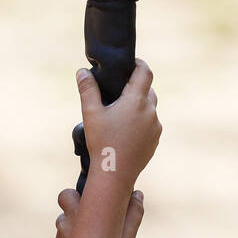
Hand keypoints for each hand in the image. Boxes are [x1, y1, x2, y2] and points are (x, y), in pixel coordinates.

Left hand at [54, 186, 142, 237]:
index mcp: (78, 214)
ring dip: (72, 232)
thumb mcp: (128, 233)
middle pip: (63, 213)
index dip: (73, 196)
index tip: (85, 201)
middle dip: (73, 214)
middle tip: (90, 220)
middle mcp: (64, 227)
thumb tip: (138, 194)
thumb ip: (133, 211)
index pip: (66, 195)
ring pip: (62, 231)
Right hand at [77, 58, 160, 187]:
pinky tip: (127, 132)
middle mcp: (150, 111)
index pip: (145, 72)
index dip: (139, 64)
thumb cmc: (101, 142)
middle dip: (137, 88)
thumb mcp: (91, 114)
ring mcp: (155, 127)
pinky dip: (141, 123)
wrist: (114, 173)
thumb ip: (88, 90)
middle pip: (148, 90)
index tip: (131, 64)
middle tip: (120, 92)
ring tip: (122, 115)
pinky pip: (151, 126)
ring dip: (139, 107)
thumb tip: (82, 71)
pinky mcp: (155, 140)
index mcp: (136, 100)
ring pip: (150, 109)